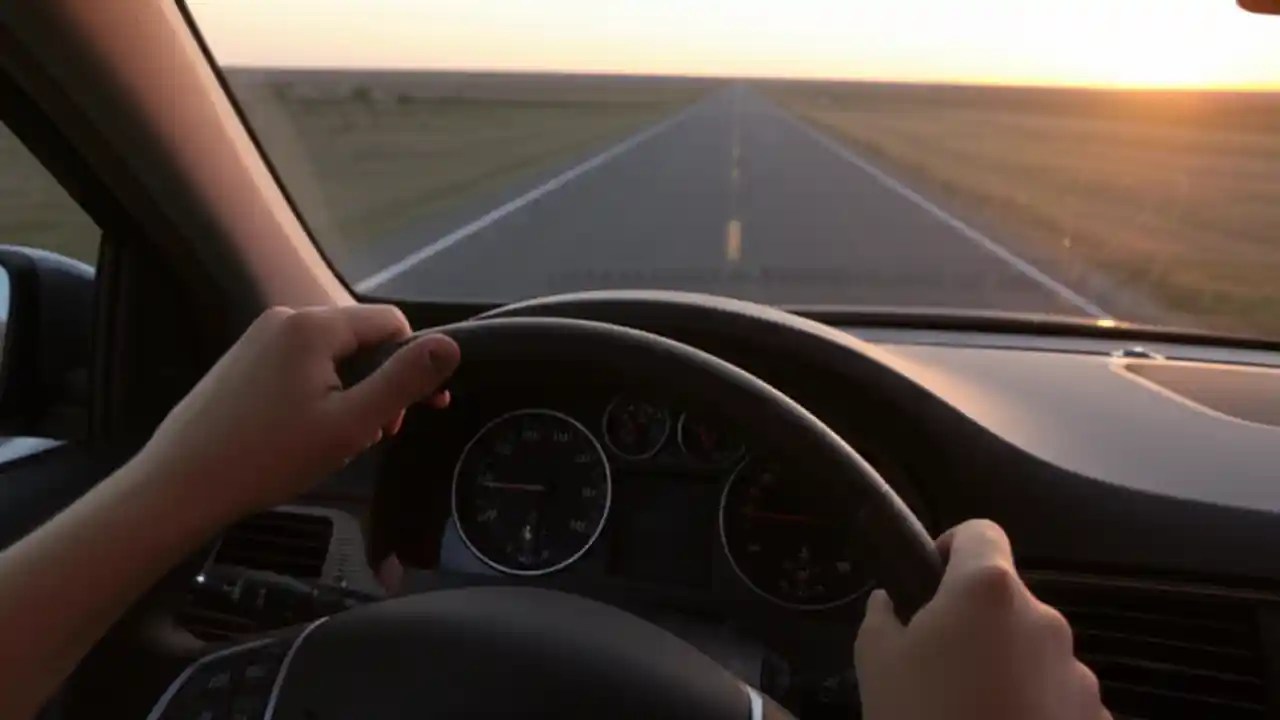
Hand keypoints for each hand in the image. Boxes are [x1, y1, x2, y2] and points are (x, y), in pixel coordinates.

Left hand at [139, 305, 458, 521]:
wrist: (179, 485)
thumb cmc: (270, 457)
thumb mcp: (352, 424)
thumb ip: (404, 381)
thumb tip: (452, 344)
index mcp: (314, 325)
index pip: (390, 323)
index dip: (412, 365)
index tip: (414, 414)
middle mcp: (285, 319)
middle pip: (360, 340)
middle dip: (378, 385)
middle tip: (374, 437)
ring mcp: (258, 339)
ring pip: (330, 357)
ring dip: (349, 395)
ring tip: (336, 443)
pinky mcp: (241, 362)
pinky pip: (299, 366)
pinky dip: (317, 395)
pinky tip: (303, 435)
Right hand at [855, 519, 1110, 719]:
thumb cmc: (920, 717)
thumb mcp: (874, 663)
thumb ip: (883, 617)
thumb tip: (893, 603)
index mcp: (987, 590)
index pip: (981, 532)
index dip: (952, 547)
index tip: (930, 581)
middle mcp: (1043, 619)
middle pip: (1007, 600)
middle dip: (976, 623)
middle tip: (938, 666)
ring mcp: (1078, 672)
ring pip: (1034, 651)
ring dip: (1008, 668)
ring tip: (972, 711)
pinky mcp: (1097, 718)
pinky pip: (1058, 698)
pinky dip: (1035, 709)